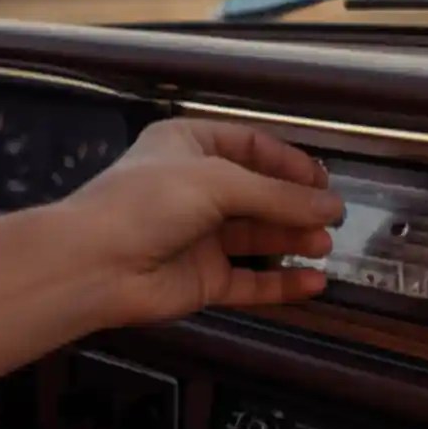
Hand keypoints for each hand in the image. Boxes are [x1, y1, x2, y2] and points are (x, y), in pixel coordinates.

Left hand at [63, 119, 343, 324]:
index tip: (322, 181)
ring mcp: (199, 236)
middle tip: (333, 217)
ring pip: (257, 236)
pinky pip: (250, 280)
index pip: (251, 146)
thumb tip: (331, 207)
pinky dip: (282, 282)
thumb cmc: (148, 203)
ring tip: (323, 244)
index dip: (288, 162)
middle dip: (295, 205)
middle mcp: (196, 188)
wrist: (94, 264)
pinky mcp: (202, 279)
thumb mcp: (217, 183)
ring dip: (292, 239)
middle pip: (259, 193)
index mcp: (189, 145)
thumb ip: (277, 196)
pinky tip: (313, 283)